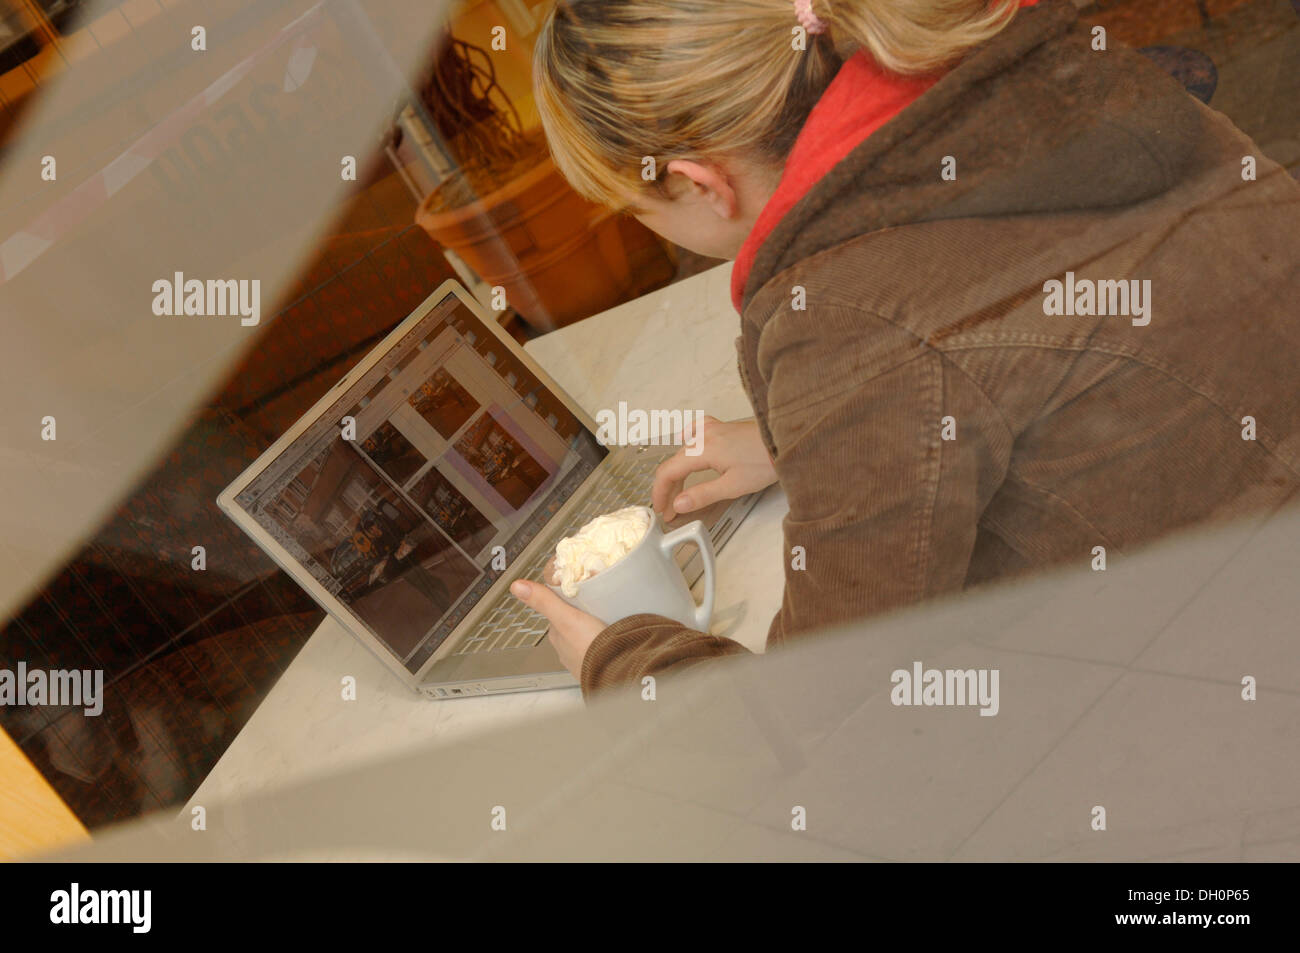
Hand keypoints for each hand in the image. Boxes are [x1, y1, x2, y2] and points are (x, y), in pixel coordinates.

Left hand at [510, 579, 605, 677]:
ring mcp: (584, 657)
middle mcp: (568, 648)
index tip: (576, 589)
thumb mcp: (567, 618)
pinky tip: (613, 633)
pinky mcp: (601, 661)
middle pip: (572, 622)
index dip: (565, 598)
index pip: (557, 610)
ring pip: (586, 635)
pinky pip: (600, 644)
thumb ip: (545, 601)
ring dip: (593, 626)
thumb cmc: (592, 649)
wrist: (618, 673)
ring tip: (606, 615)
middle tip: (595, 600)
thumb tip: (517, 586)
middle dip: (581, 612)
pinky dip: (604, 637)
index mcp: (558, 635)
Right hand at [653, 417, 776, 521]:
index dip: (660, 493)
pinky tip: (686, 442)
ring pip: (683, 450)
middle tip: (670, 508)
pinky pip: (696, 432)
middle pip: (674, 462)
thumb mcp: (732, 486)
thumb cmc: (765, 461)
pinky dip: (687, 441)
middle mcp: (704, 436)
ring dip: (677, 471)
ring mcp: (713, 430)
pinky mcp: (723, 428)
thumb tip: (679, 504)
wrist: (786, 442)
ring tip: (679, 489)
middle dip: (669, 487)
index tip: (661, 508)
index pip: (668, 472)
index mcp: (702, 450)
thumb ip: (702, 494)